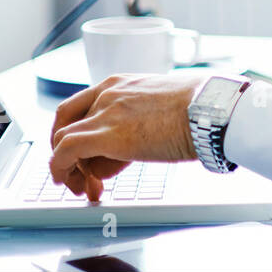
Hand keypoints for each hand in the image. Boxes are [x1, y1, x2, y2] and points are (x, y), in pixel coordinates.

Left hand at [49, 73, 206, 200]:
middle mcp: (107, 92)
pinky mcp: (104, 135)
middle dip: (64, 149)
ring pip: (61, 139)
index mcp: (121, 83)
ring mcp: (104, 112)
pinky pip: (64, 152)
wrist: (210, 110)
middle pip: (65, 121)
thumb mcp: (163, 106)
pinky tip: (72, 184)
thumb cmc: (200, 108)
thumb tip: (144, 141)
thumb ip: (143, 119)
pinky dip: (60, 170)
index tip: (92, 155)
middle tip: (76, 171)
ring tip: (83, 188)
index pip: (84, 106)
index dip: (81, 133)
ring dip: (66, 167)